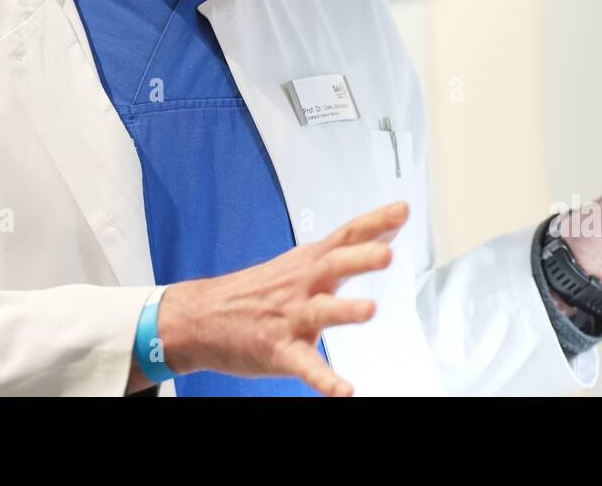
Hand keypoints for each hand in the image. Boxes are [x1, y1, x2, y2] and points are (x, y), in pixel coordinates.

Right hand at [150, 201, 408, 396]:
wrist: (199, 317)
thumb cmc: (257, 291)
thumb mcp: (299, 263)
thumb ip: (345, 250)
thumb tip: (387, 230)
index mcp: (309, 263)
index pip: (345, 236)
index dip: (374, 222)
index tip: (401, 210)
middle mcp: (302, 286)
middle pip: (334, 266)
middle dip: (360, 259)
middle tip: (386, 254)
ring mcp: (289, 318)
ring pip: (320, 312)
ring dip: (344, 310)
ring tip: (369, 311)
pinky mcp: (278, 351)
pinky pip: (305, 366)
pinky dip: (325, 380)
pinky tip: (345, 390)